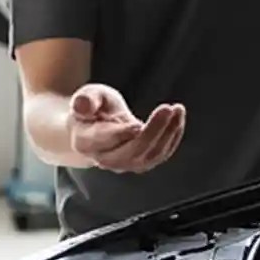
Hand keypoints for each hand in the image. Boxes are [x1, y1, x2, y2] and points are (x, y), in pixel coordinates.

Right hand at [67, 84, 185, 173]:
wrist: (95, 126)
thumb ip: (86, 100)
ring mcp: (124, 164)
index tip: (137, 125)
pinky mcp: (141, 162)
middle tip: (167, 109)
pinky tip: (178, 117)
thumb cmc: (92, 108)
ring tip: (177, 110)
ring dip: (167, 134)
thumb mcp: (88, 96)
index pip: (104, 141)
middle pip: (131, 152)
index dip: (120, 135)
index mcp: (86, 141)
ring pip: (149, 156)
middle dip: (152, 132)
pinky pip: (160, 154)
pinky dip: (172, 136)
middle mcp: (104, 159)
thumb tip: (82, 105)